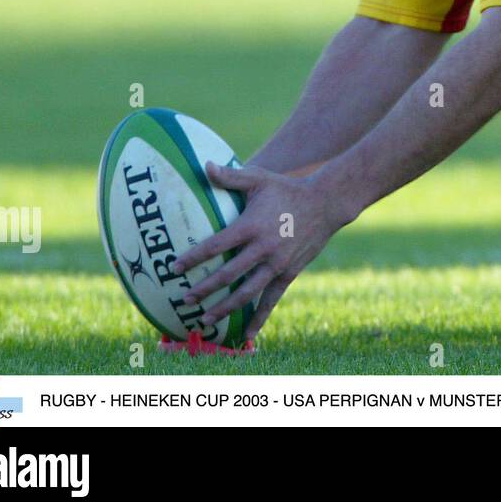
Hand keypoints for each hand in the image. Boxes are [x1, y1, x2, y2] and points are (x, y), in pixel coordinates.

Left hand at [172, 162, 345, 341]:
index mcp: (251, 226)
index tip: (174, 268)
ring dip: (225, 308)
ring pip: (247, 292)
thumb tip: (204, 166)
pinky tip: (247, 335)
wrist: (326, 203)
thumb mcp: (260, 179)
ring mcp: (277, 263)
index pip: (216, 245)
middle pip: (228, 274)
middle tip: (184, 299)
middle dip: (203, 289)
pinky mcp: (289, 272)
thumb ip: (231, 176)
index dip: (194, 258)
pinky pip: (271, 299)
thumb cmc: (288, 189)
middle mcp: (263, 248)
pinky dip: (259, 318)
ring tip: (205, 319)